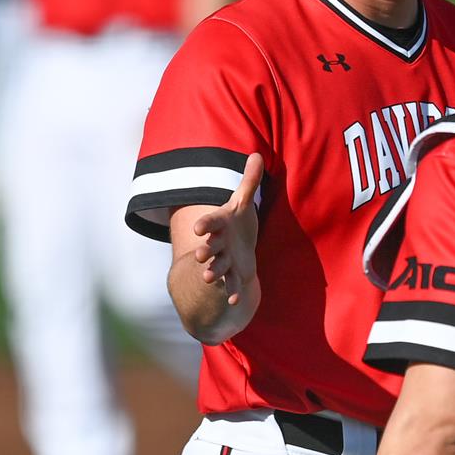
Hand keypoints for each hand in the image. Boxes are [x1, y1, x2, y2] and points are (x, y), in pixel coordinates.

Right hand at [190, 153, 263, 308]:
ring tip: (207, 277)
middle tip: (199, 254)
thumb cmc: (238, 223)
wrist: (237, 249)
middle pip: (210, 247)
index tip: (196, 228)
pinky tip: (234, 301)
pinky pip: (230, 284)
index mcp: (219, 224)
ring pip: (216, 267)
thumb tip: (257, 154)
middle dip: (205, 250)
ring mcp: (224, 260)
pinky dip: (231, 293)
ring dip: (212, 271)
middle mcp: (218, 243)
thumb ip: (249, 182)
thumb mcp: (244, 203)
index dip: (204, 225)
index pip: (210, 222)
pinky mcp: (232, 275)